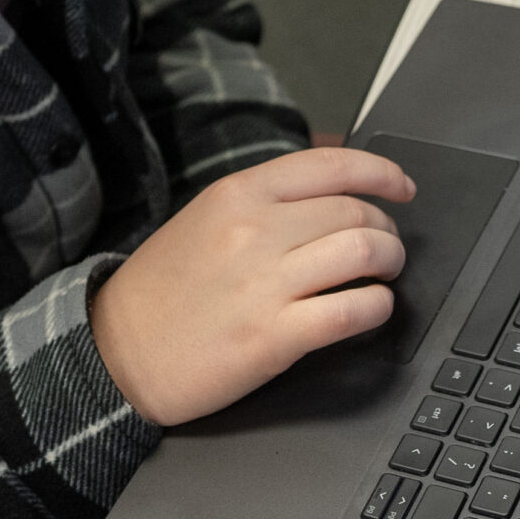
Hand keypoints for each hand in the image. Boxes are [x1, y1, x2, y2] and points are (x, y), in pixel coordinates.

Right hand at [90, 147, 413, 426]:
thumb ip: (266, 200)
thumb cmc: (163, 290)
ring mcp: (264, 283)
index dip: (382, 173)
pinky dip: (378, 308)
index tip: (402, 187)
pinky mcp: (272, 336)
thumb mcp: (206, 218)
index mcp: (239, 193)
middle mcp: (254, 230)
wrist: (117, 354)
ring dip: (390, 263)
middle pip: (356, 211)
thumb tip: (336, 185)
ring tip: (384, 275)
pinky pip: (353, 311)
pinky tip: (373, 309)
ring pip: (364, 252)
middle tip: (387, 246)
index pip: (333, 164)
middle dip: (387, 229)